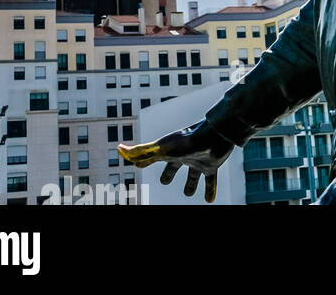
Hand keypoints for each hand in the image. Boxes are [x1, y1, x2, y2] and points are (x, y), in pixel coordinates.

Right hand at [117, 122, 231, 202]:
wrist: (215, 136)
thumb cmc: (187, 141)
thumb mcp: (161, 149)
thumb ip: (141, 152)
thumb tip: (120, 149)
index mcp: (171, 151)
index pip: (156, 158)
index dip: (147, 161)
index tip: (140, 164)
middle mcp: (185, 155)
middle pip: (174, 166)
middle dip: (169, 173)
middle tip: (165, 181)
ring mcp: (199, 160)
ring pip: (193, 175)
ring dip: (191, 184)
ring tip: (189, 193)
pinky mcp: (212, 166)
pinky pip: (211, 181)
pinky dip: (210, 190)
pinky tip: (209, 200)